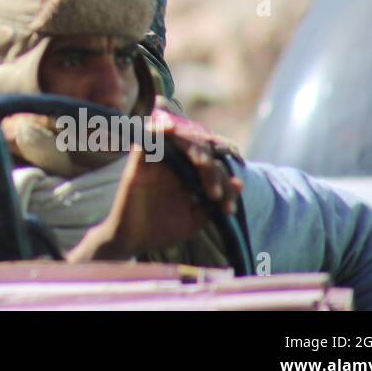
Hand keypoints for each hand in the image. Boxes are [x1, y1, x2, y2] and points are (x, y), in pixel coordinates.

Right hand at [71, 121, 242, 261]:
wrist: (132, 242)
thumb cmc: (161, 230)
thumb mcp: (194, 220)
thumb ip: (213, 204)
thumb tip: (238, 183)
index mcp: (188, 177)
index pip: (212, 168)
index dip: (225, 186)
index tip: (228, 209)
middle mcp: (173, 165)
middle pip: (197, 151)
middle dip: (211, 169)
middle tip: (215, 194)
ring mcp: (156, 163)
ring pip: (176, 141)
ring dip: (191, 148)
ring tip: (202, 163)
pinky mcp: (138, 164)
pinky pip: (146, 140)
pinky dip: (155, 130)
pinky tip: (168, 128)